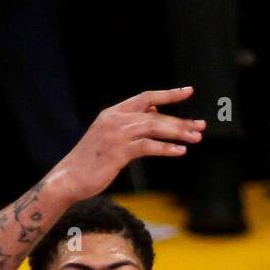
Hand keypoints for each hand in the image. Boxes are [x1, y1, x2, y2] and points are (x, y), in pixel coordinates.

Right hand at [47, 88, 204, 200]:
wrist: (68, 178)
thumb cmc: (90, 162)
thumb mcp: (109, 137)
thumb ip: (130, 125)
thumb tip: (154, 114)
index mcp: (113, 113)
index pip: (146, 97)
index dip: (168, 94)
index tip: (189, 91)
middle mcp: (115, 119)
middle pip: (155, 114)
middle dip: (180, 120)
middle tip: (201, 126)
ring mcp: (117, 134)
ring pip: (155, 127)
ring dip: (178, 132)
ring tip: (196, 138)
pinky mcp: (119, 151)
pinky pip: (148, 146)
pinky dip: (166, 148)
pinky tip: (180, 151)